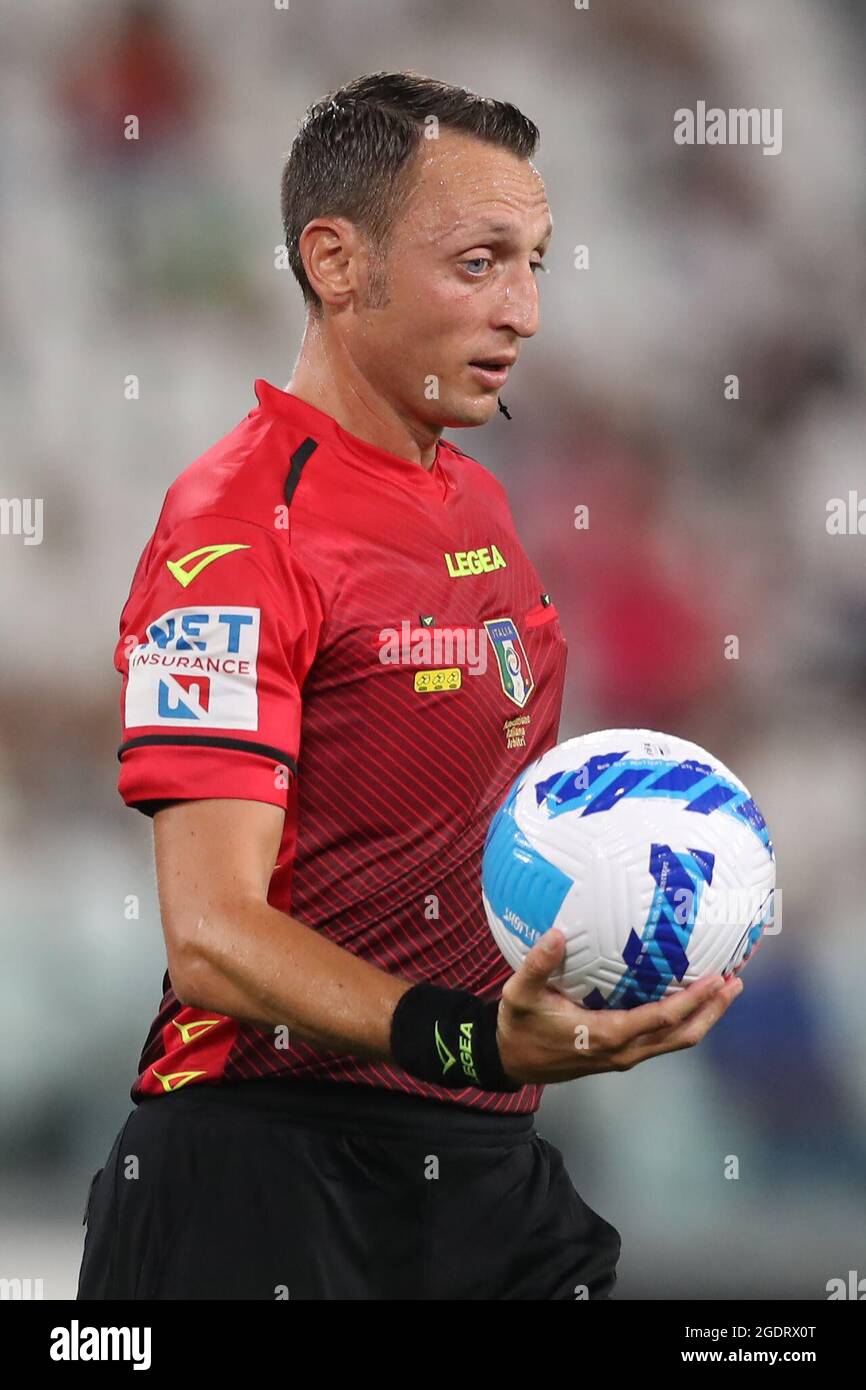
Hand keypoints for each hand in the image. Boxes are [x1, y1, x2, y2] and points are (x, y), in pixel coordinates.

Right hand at [496, 927, 743, 1084]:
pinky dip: (683, 1019)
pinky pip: (663, 1038)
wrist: (512, 1061)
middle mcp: (624, 1051)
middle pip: (682, 1035)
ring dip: (703, 1017)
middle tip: (735, 982)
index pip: (661, 1019)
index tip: (717, 979)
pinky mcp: (622, 1054)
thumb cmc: (519, 1027)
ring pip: (676, 1041)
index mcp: (606, 1036)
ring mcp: (625, 1056)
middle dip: (712, 1011)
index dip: (693, 1001)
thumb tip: (555, 933)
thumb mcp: (520, 994)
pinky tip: (688, 998)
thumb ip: (538, 965)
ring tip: (725, 990)